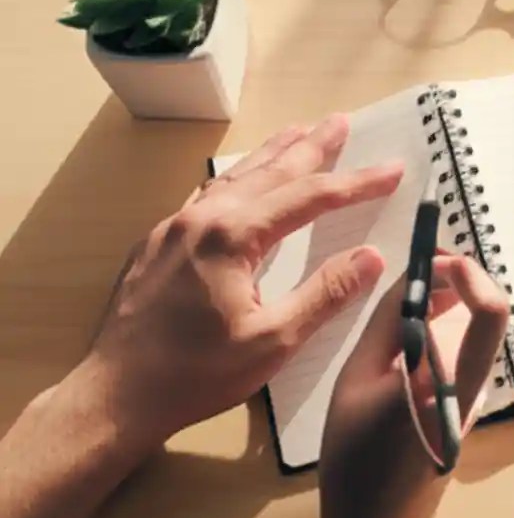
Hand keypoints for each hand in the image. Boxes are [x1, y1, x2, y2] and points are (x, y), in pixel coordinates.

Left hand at [85, 115, 404, 450]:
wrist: (115, 396)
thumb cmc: (197, 374)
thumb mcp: (274, 341)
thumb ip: (325, 293)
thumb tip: (372, 256)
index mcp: (232, 236)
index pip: (309, 197)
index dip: (357, 182)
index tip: (394, 168)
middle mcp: (200, 219)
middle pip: (270, 172)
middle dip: (312, 147)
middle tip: (342, 121)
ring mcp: (172, 229)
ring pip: (234, 178)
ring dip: (272, 154)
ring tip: (299, 133)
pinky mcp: (156, 245)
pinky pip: (206, 197)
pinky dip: (237, 179)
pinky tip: (242, 182)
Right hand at [319, 253, 508, 517]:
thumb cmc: (357, 459)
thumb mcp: (355, 381)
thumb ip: (387, 325)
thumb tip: (412, 278)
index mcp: (450, 385)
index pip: (491, 316)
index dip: (472, 276)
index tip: (438, 258)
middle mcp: (474, 389)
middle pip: (487, 315)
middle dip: (459, 279)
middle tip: (422, 259)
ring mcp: (474, 398)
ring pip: (476, 330)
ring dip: (454, 298)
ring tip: (416, 284)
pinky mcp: (465, 403)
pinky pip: (463, 349)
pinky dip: (446, 324)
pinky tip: (417, 321)